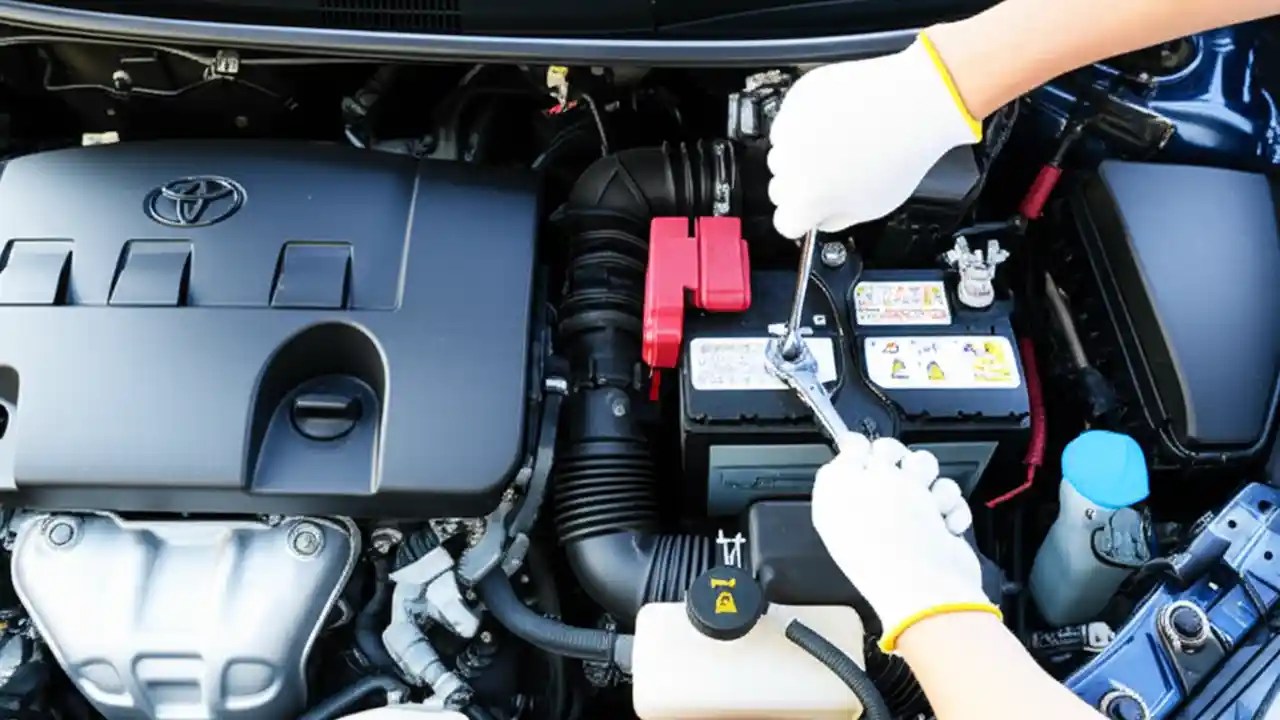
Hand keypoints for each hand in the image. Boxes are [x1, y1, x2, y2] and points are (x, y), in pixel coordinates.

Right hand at [767, 35, 981, 239]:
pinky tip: (836, 122)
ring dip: (800, 153)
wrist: (915, 102)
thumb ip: (836, 219)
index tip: (814, 210)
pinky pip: (790, 119)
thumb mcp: (873, 207)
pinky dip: (806, 122)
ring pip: (781, 152)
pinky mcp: (795, 99)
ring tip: (838, 145)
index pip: (786, 222)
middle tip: (833, 174)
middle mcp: (789, 164)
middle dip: (801, 185)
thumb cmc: (901, 152)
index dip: (805, 218)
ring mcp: (790, 128)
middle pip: (780, 187)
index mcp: (806, 198)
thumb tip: (820, 217)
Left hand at [811, 434, 999, 652]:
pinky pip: (948, 499)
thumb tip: (850, 442)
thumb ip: (850, 456)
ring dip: (931, 488)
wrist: (932, 587)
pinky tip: (943, 527)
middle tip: (905, 483)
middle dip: (904, 464)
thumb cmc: (890, 538)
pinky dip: (950, 511)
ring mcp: (905, 519)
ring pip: (926, 474)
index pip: (850, 455)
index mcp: (840, 500)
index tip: (874, 459)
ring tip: (928, 509)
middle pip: (893, 458)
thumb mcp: (857, 484)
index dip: (865, 451)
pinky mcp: (935, 529)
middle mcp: (871, 507)